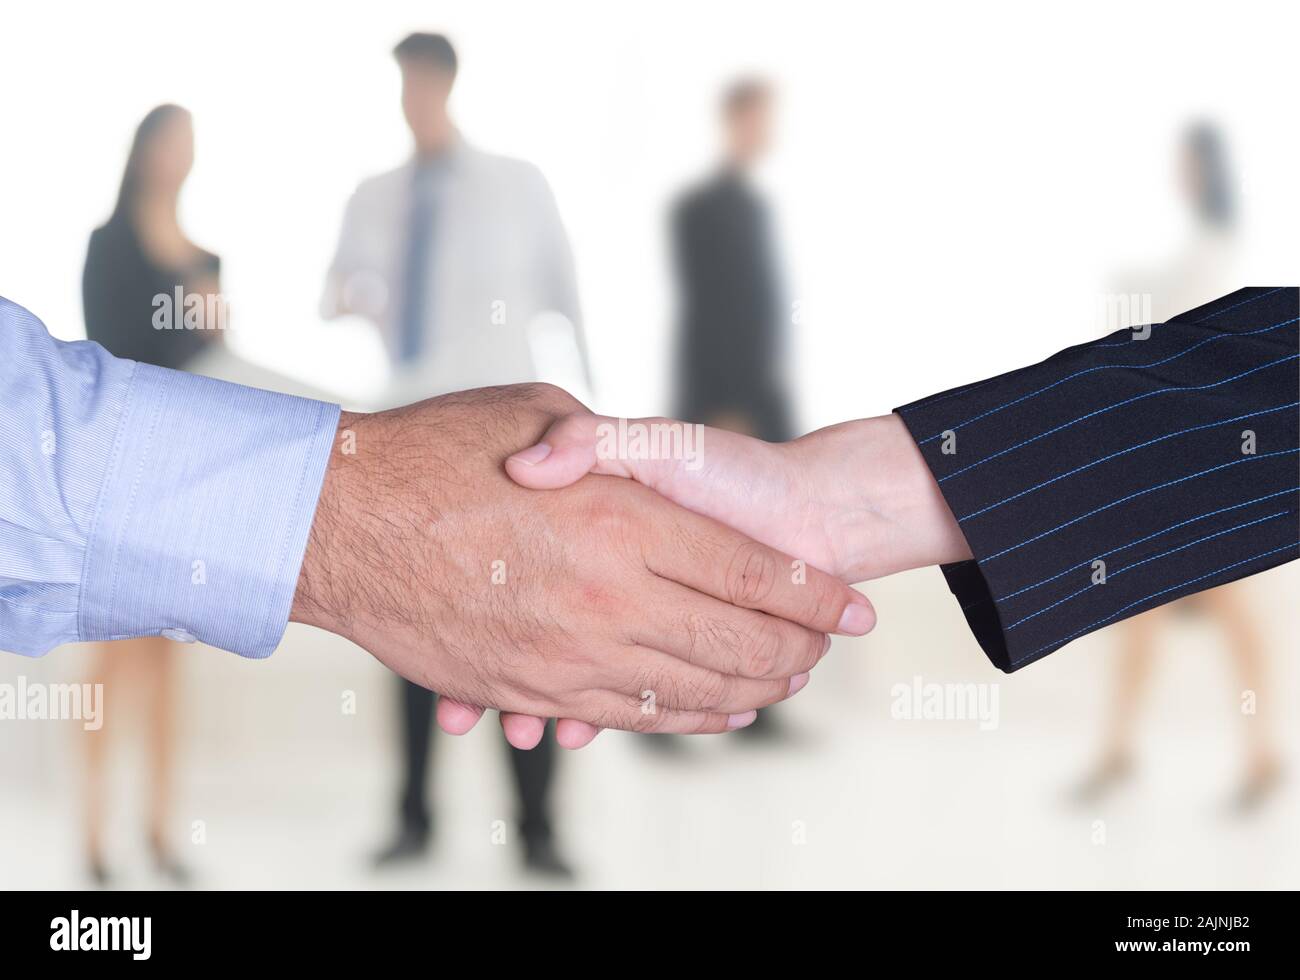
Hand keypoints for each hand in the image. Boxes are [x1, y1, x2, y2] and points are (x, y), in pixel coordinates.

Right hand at [288, 385, 874, 741]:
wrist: (337, 521)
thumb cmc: (435, 447)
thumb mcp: (533, 408)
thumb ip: (607, 439)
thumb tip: (656, 468)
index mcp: (620, 519)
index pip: (748, 569)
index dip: (812, 594)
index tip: (854, 609)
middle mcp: (605, 593)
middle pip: (734, 642)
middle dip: (797, 651)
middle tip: (829, 652)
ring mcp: (567, 650)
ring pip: (689, 691)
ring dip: (750, 692)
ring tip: (787, 686)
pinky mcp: (529, 684)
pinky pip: (627, 717)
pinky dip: (683, 719)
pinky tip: (715, 715)